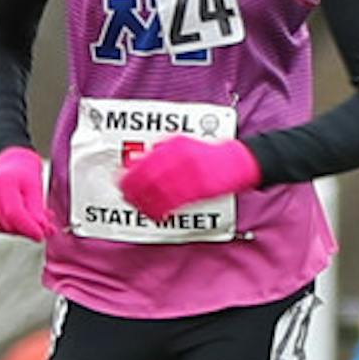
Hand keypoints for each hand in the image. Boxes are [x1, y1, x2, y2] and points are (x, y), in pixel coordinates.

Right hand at [0, 147, 48, 240]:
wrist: (10, 167)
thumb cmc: (23, 173)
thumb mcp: (35, 187)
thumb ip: (37, 210)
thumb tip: (42, 229)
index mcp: (1, 185)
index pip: (13, 213)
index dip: (27, 227)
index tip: (41, 236)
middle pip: (10, 223)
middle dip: (30, 229)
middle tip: (48, 228)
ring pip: (7, 229)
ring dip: (25, 228)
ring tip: (38, 217)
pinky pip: (3, 229)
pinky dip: (16, 227)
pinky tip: (24, 218)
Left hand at [117, 136, 259, 222]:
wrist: (238, 161)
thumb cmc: (209, 155)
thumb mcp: (183, 145)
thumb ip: (161, 151)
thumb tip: (135, 160)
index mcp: (173, 144)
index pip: (142, 161)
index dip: (127, 175)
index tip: (120, 183)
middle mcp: (178, 156)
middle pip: (145, 176)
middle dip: (132, 190)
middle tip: (127, 198)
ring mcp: (188, 172)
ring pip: (156, 191)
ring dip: (144, 202)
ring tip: (139, 208)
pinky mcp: (198, 187)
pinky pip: (173, 201)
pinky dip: (160, 209)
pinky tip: (156, 215)